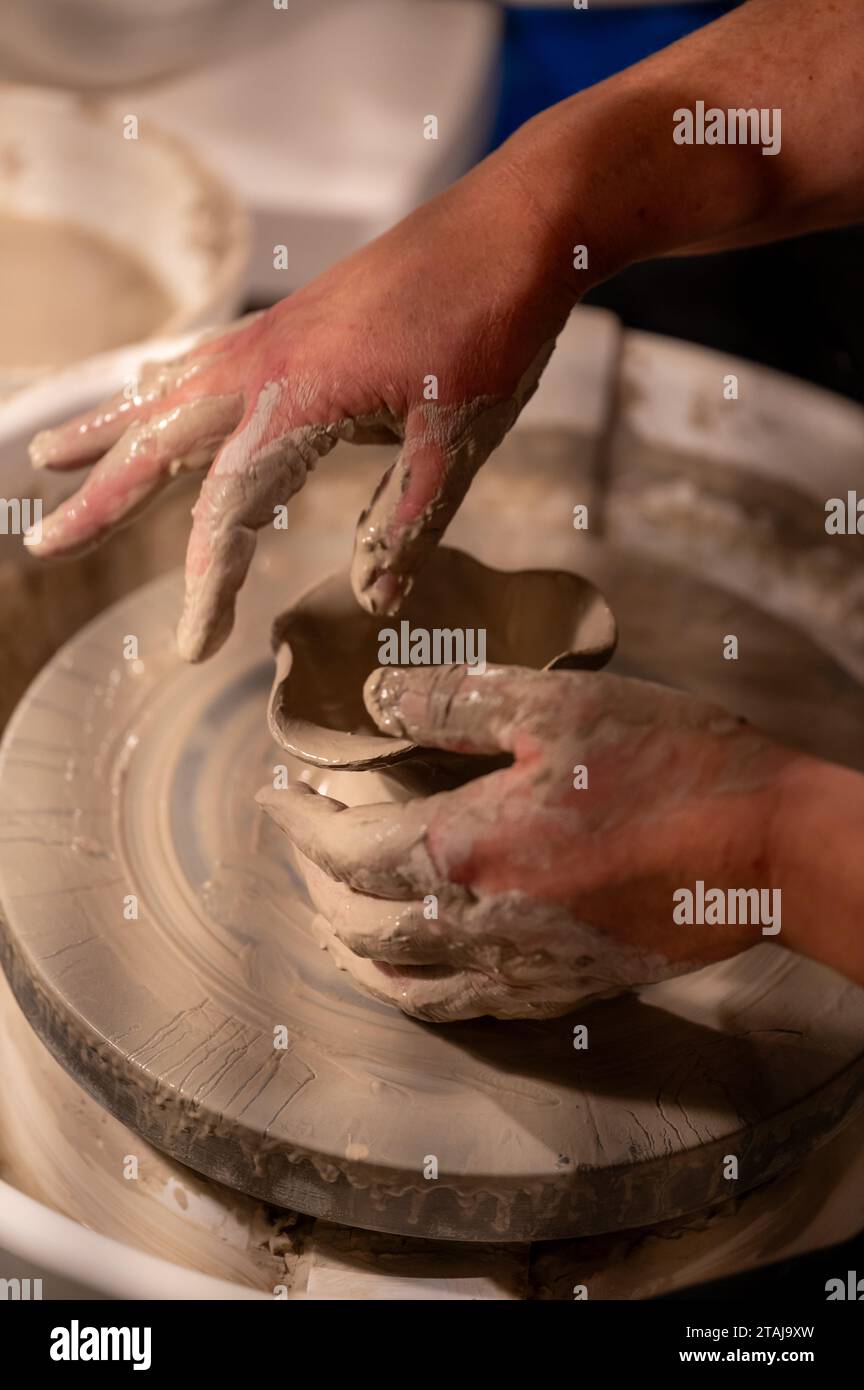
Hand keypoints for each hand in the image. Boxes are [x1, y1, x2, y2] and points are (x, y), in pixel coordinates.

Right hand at [27, 155, 571, 660]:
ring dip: (107, 430)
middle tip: (45, 542)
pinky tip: (144, 391)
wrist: (516, 222)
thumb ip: (409, 523)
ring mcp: (272, 337)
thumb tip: (375, 600)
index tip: (194, 648)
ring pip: (166, 392)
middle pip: (159, 443)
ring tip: (48, 456)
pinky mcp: (291, 323)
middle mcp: (263, 365)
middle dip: (100, 500)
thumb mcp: (458, 439)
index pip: (229, 515)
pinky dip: (156, 385)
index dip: (208, 587)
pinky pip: (200, 360)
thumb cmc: (492, 327)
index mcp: (298, 402)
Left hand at [257, 664, 797, 1020]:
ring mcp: (519, 969)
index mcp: (466, 848)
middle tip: (302, 843)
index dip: (299, 821)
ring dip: (349, 946)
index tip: (276, 797)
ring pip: (398, 982)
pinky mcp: (558, 991)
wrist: (766, 850)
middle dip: (313, 882)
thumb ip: (453, 699)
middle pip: (357, 922)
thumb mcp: (558, 703)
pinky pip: (458, 1010)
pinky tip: (413, 967)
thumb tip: (374, 697)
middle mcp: (478, 924)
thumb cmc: (670, 766)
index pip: (344, 848)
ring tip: (331, 914)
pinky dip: (410, 989)